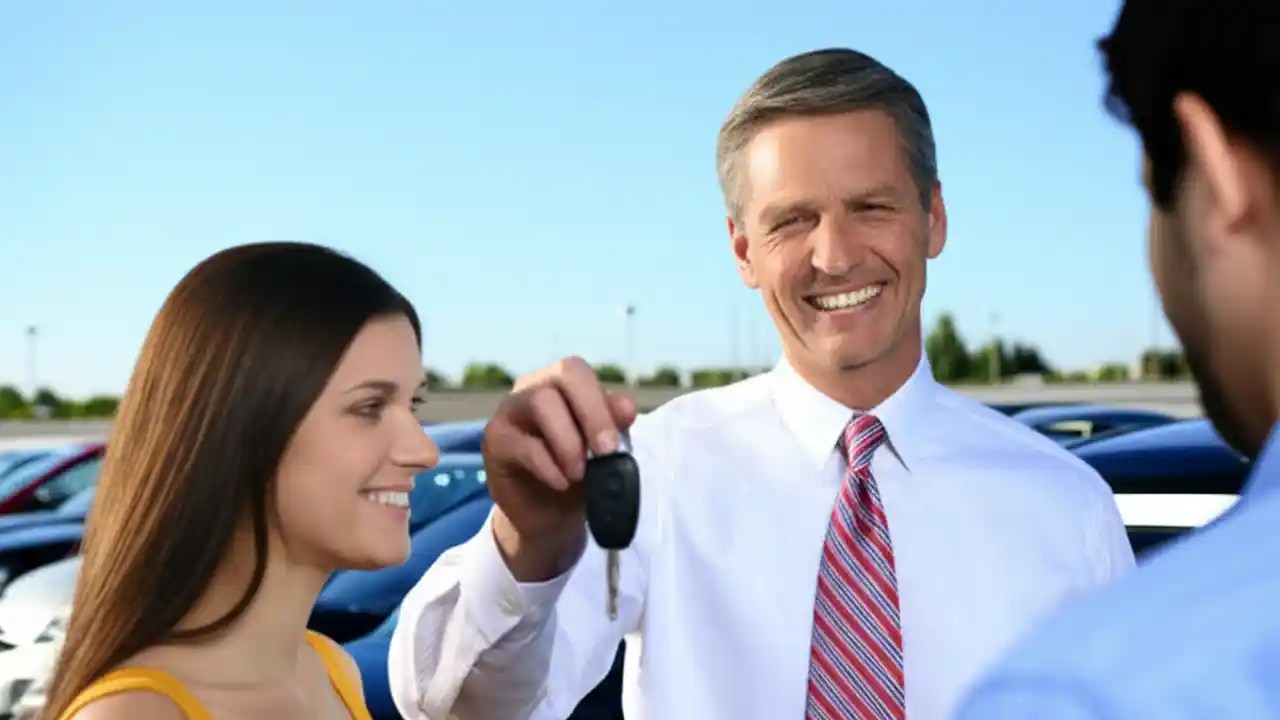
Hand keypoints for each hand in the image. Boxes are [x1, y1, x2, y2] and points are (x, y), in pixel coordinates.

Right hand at [482, 356, 636, 580]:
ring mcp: (510, 411)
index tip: (616, 443)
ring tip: (580, 474)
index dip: (599, 401)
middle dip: (592, 413)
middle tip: (606, 453)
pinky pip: (523, 445)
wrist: (549, 516)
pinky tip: (561, 484)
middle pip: (563, 374)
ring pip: (540, 402)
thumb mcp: (603, 451)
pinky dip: (549, 467)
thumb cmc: (579, 474)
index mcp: (563, 384)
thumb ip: (614, 425)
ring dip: (568, 441)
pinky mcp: (495, 442)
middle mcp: (534, 387)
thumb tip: (626, 407)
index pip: (578, 371)